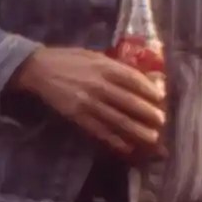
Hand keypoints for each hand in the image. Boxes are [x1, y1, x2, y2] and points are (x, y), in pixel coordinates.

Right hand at [11, 47, 166, 158]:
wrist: (40, 69)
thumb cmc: (70, 59)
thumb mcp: (94, 55)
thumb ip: (115, 66)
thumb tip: (140, 78)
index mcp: (104, 66)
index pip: (132, 80)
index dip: (148, 90)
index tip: (161, 98)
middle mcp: (98, 85)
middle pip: (128, 101)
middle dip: (147, 113)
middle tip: (161, 121)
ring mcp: (87, 102)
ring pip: (117, 119)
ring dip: (136, 129)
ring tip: (151, 137)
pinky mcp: (77, 116)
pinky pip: (99, 130)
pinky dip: (114, 139)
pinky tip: (126, 146)